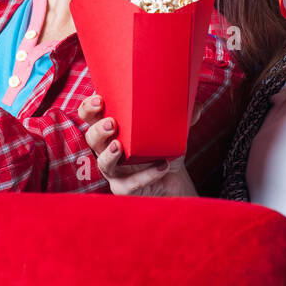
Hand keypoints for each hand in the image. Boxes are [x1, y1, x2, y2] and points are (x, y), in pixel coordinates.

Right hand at [78, 95, 195, 196]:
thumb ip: (182, 116)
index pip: (90, 115)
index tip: (99, 98)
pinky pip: (129, 183)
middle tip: (112, 123)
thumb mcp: (171, 130)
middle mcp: (107, 148)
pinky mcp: (123, 188)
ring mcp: (114, 170)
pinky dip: (145, 175)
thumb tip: (195, 104)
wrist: (172, 179)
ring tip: (120, 146)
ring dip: (109, 154)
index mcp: (113, 128)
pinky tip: (161, 166)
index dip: (89, 107)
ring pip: (102, 163)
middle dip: (98, 129)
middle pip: (90, 138)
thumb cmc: (163, 149)